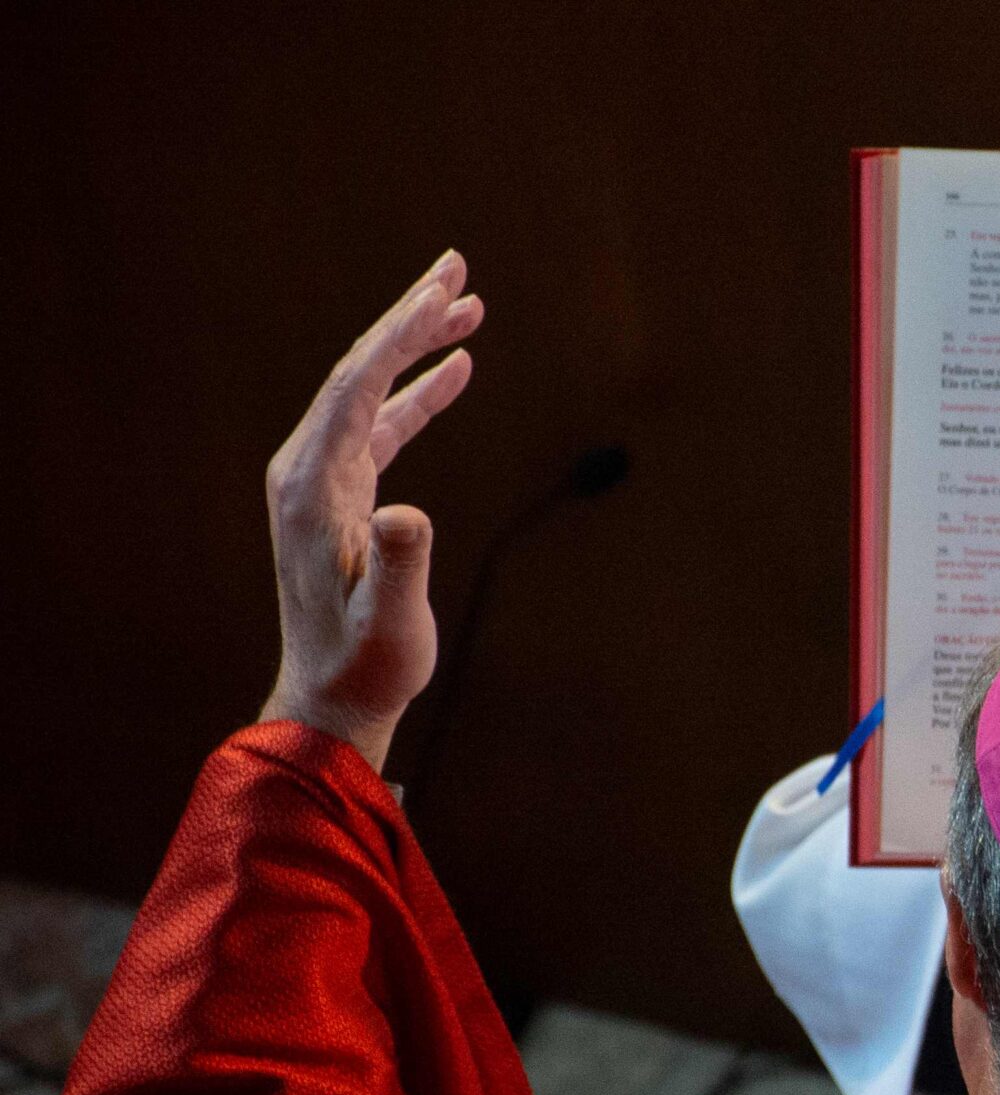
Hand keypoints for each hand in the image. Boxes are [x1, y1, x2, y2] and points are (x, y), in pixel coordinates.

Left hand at [257, 251, 482, 771]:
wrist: (334, 696)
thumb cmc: (368, 663)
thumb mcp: (393, 620)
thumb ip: (402, 563)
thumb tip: (411, 514)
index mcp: (313, 483)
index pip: (355, 386)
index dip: (399, 335)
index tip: (443, 292)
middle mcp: (308, 469)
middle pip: (358, 371)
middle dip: (408, 318)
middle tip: (456, 267)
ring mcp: (322, 480)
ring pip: (371, 392)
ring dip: (417, 349)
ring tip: (466, 307)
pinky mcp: (342, 497)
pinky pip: (381, 426)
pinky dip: (417, 394)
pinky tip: (454, 373)